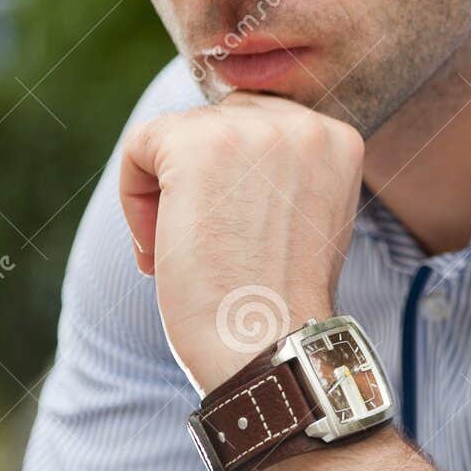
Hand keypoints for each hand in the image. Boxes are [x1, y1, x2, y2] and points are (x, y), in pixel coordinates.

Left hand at [119, 94, 364, 395]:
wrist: (271, 347)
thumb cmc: (280, 303)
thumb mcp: (307, 218)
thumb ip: (282, 172)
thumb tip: (224, 150)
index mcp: (337, 139)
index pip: (258, 126)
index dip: (234, 183)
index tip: (238, 238)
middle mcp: (304, 124)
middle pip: (216, 123)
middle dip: (198, 183)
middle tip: (207, 250)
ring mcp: (251, 130)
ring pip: (176, 135)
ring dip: (166, 195)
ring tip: (186, 253)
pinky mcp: (197, 144)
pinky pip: (139, 145)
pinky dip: (133, 198)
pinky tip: (158, 247)